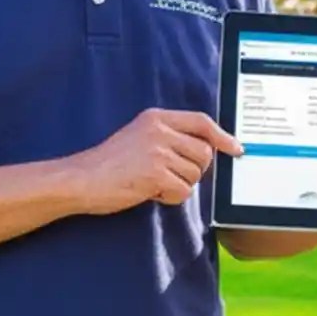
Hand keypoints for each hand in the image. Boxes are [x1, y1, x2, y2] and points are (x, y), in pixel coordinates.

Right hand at [69, 108, 242, 214]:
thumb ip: (168, 137)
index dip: (222, 136)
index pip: (201, 122)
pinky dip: (170, 198)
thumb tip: (206, 150)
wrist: (80, 179)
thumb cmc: (109, 163)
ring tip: (153, 183)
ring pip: (195, 175)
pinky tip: (149, 193)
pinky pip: (183, 192)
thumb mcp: (139, 136)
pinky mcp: (156, 174)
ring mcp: (158, 151)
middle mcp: (159, 130)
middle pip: (204, 153)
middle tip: (170, 176)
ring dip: (179, 185)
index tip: (235, 148)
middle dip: (194, 170)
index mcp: (156, 118)